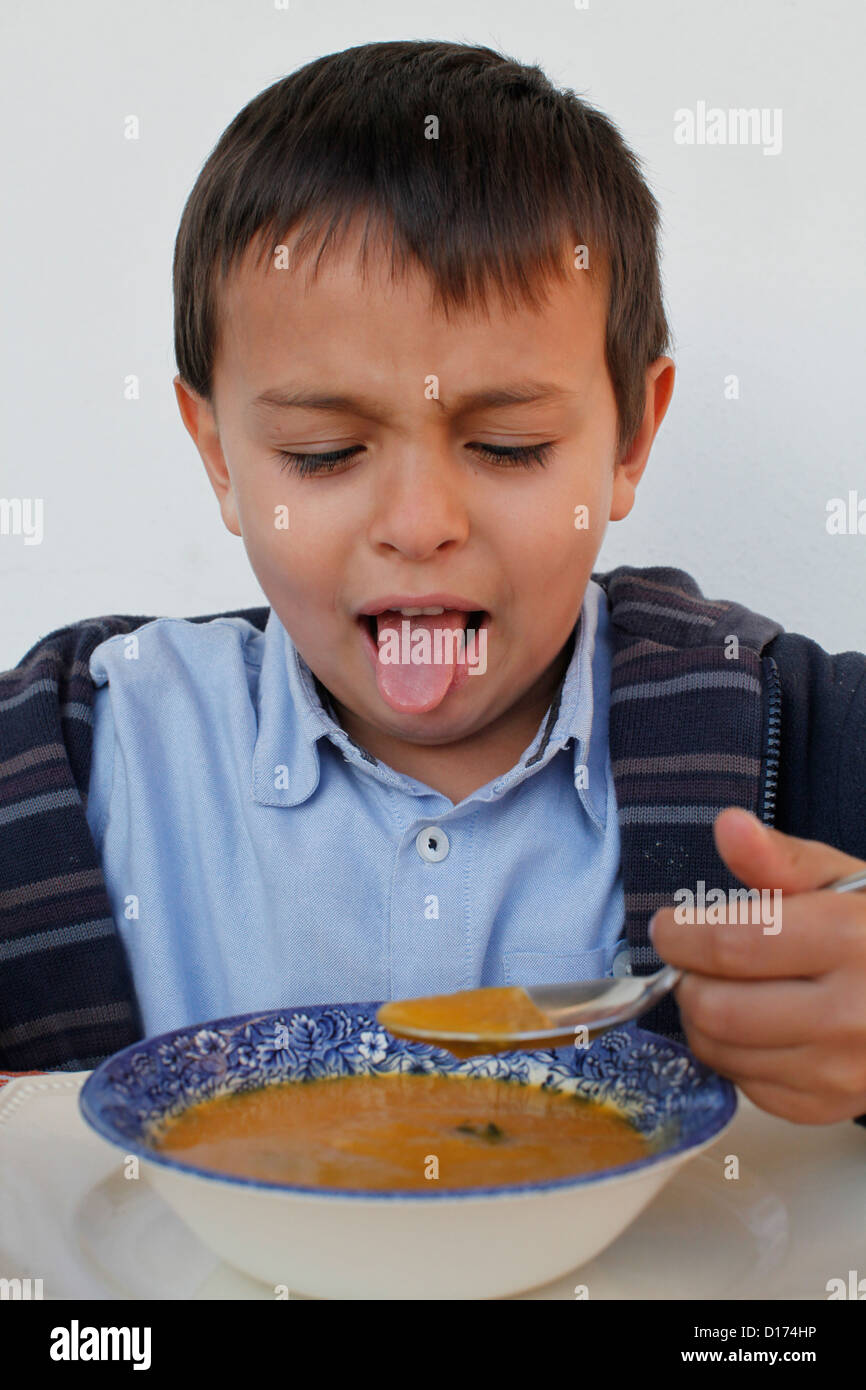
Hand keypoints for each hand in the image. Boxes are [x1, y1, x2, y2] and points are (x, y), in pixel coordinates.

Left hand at [648, 807, 865, 1122]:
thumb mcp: (843, 879)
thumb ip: (779, 858)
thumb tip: (729, 828)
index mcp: (851, 940)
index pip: (730, 944)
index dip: (681, 934)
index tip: (671, 926)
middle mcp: (850, 1013)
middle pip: (716, 1008)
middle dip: (688, 978)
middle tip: (695, 959)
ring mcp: (841, 1070)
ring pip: (721, 1052)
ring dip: (703, 1019)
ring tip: (725, 988)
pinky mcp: (830, 1106)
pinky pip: (747, 1087)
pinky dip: (734, 1056)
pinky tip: (758, 1025)